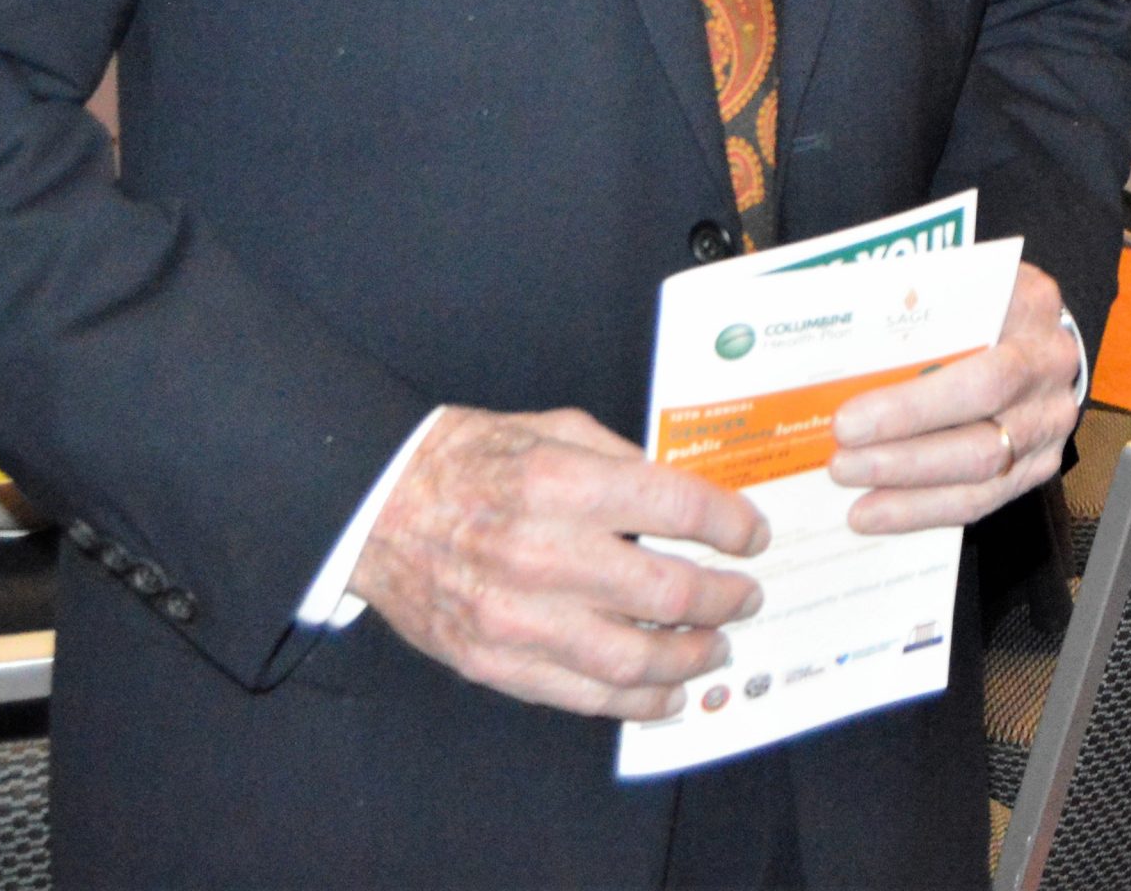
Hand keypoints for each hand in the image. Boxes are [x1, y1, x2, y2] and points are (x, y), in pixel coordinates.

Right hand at [350, 405, 764, 719]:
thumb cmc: (472, 458)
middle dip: (723, 597)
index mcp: (562, 484)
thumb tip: (690, 498)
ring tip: (716, 646)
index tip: (753, 534)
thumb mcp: (556, 429)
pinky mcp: (492, 662)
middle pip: (666, 592)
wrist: (378, 506)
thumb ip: (625, 462)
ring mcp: (515, 618)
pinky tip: (665, 693)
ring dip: (689, 658)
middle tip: (746, 595)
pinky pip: (580, 696)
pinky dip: (634, 702)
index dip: (731, 524)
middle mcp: (543, 554)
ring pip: (630, 659)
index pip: (677, 508)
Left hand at [829, 261, 1082, 532]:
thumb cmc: (976, 295)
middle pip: (981, 431)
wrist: (1032, 322)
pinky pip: (983, 498)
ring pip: (983, 472)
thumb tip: (838, 340)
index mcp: (1031, 306)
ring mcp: (1050, 420)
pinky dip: (925, 510)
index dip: (912, 406)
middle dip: (903, 455)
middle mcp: (1050, 366)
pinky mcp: (1039, 461)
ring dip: (910, 488)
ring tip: (851, 493)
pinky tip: (877, 511)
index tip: (848, 421)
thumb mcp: (954, 275)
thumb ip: (910, 298)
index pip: (977, 369)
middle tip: (840, 462)